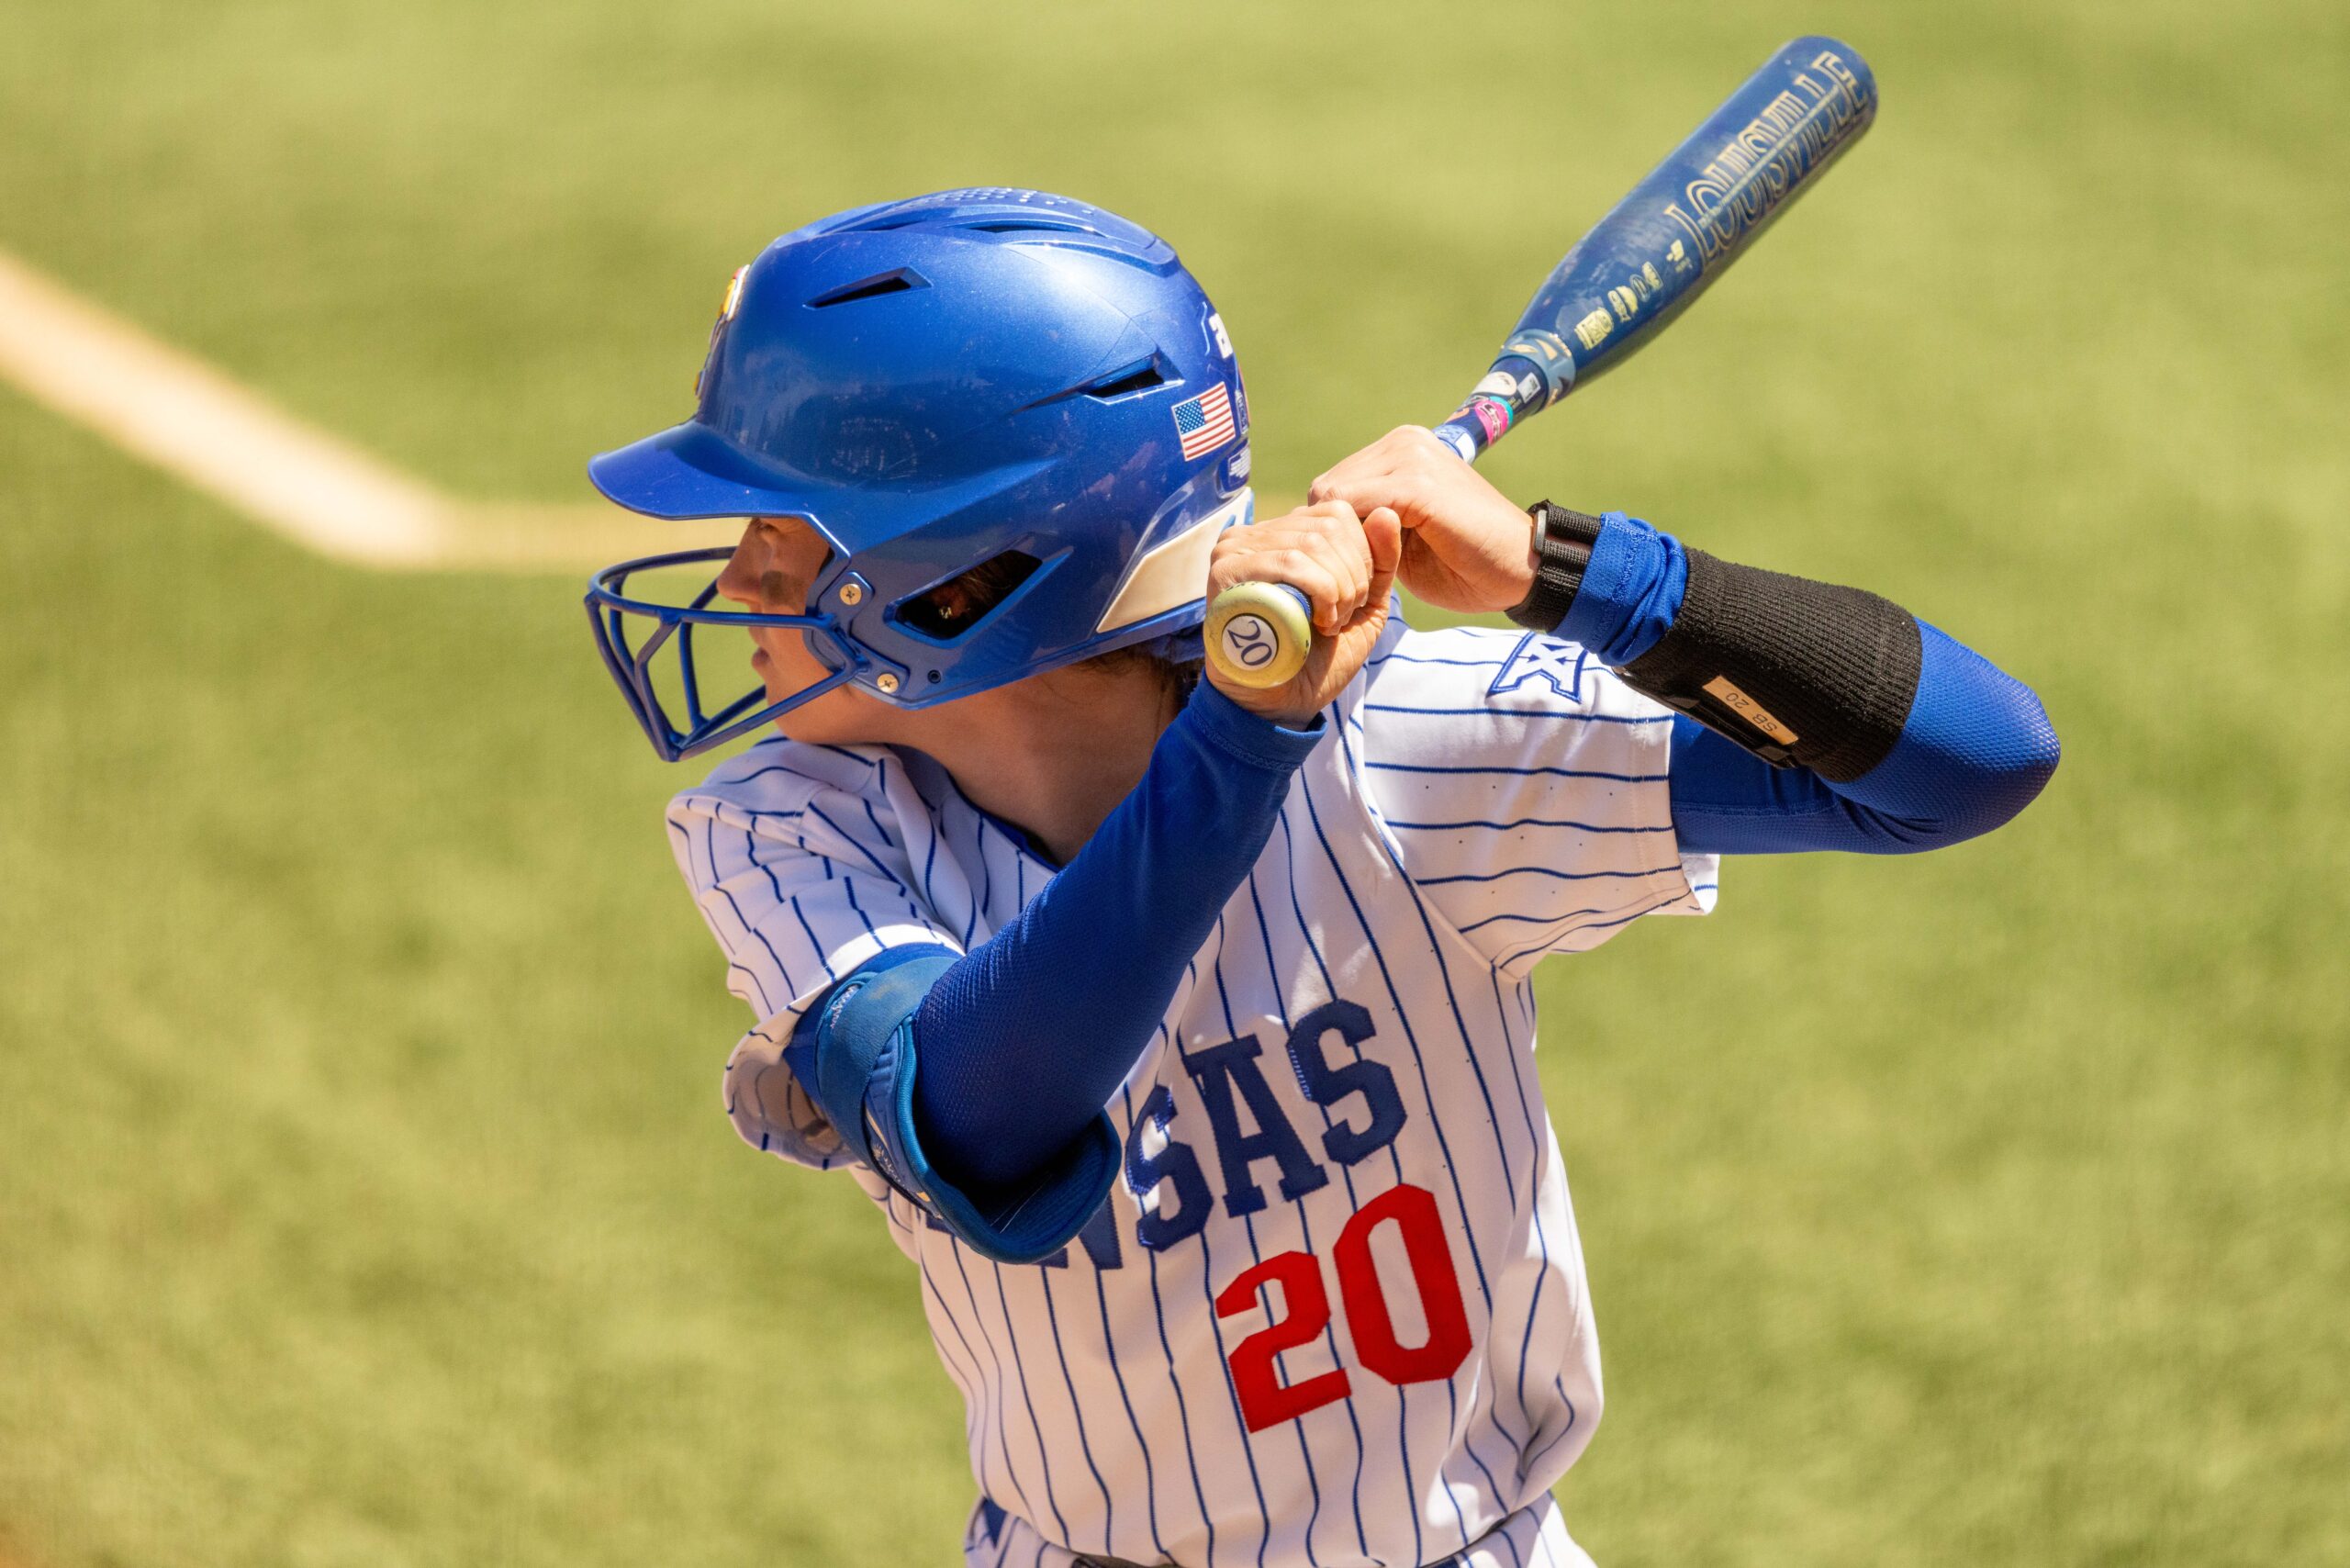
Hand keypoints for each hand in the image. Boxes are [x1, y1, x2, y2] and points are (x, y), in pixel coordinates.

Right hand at [1204, 500, 1401, 725]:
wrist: (1281, 704)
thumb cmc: (1317, 655)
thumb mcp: (1364, 604)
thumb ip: (1381, 560)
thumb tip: (1388, 511)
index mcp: (1284, 533)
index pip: (1338, 512)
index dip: (1362, 555)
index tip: (1354, 601)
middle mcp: (1255, 533)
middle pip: (1329, 526)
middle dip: (1352, 577)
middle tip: (1342, 618)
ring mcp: (1235, 548)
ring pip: (1313, 544)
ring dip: (1337, 590)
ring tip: (1328, 624)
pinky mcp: (1225, 570)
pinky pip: (1291, 563)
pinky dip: (1319, 594)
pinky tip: (1316, 624)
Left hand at [1307, 426, 1538, 613]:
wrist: (1523, 571)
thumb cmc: (1464, 562)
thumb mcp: (1403, 538)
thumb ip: (1366, 525)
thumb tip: (1316, 530)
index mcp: (1400, 448)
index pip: (1332, 486)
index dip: (1330, 532)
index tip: (1345, 571)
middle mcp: (1404, 441)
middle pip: (1326, 491)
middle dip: (1333, 537)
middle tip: (1355, 579)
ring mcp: (1412, 456)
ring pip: (1335, 499)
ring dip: (1343, 544)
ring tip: (1369, 579)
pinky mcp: (1418, 484)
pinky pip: (1355, 511)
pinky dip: (1356, 549)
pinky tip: (1375, 576)